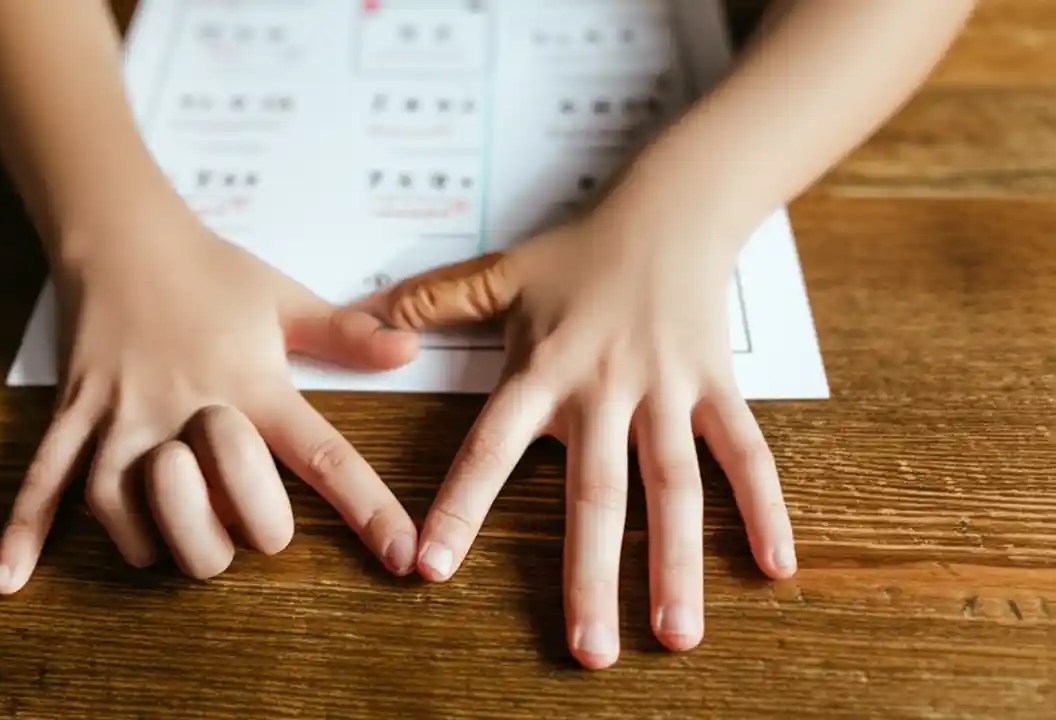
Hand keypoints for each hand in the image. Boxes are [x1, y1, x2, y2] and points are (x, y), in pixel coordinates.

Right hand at [0, 198, 421, 593]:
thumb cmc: (212, 272)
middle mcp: (187, 408)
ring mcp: (122, 414)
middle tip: (250, 522)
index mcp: (252, 385)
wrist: (122, 231)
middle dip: (244, 532)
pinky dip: (23, 532)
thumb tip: (412, 349)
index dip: (368, 510)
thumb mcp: (286, 299)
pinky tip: (8, 583)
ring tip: (174, 540)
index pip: (323, 456)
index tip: (403, 555)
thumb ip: (348, 333)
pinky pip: (44, 480)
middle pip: (220, 513)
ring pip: (128, 509)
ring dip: (156, 538)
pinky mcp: (75, 414)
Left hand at [373, 201, 795, 665]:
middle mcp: (605, 389)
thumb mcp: (498, 271)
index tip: (435, 568)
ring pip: (674, 488)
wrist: (669, 210)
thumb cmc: (578, 249)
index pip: (491, 446)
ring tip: (678, 636)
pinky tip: (774, 567)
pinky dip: (762, 507)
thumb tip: (361, 317)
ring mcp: (668, 391)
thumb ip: (431, 300)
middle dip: (592, 577)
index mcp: (542, 368)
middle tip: (590, 654)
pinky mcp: (717, 387)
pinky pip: (744, 453)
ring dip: (676, 565)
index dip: (462, 506)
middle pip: (597, 494)